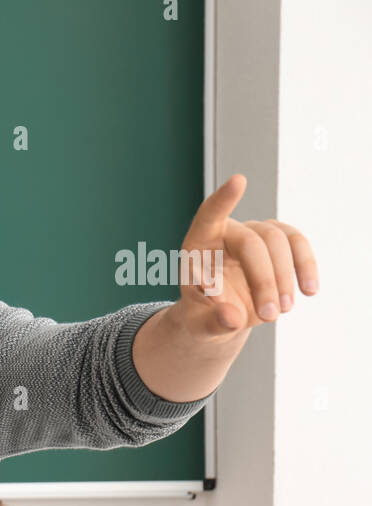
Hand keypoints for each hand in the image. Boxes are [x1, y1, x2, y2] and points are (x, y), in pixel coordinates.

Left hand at [173, 173, 318, 339]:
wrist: (221, 315)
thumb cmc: (201, 314)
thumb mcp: (197, 324)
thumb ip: (210, 321)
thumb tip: (231, 318)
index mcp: (198, 245)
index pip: (208, 216)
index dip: (223, 201)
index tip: (238, 181)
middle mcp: (227, 232)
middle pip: (252, 243)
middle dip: (264, 280)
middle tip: (269, 316)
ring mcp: (254, 233)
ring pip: (278, 242)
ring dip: (284, 279)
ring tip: (280, 312)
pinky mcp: (278, 242)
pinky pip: (297, 243)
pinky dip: (306, 266)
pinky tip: (309, 290)